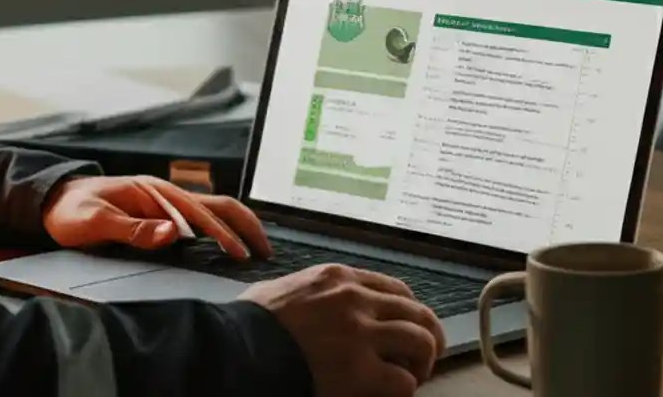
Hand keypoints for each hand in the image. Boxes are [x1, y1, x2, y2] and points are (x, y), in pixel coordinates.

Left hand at [42, 175, 272, 259]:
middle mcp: (164, 194)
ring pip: (213, 210)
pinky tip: (230, 245)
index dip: (224, 234)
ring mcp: (164, 203)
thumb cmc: (70, 211)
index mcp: (154, 192)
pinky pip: (199, 219)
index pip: (201, 212)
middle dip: (245, 225)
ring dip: (238, 226)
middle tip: (266, 252)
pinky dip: (222, 229)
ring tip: (257, 249)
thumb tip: (174, 233)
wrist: (52, 201)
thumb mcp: (94, 223)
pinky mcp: (160, 214)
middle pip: (218, 204)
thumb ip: (133, 229)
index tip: (242, 256)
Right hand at [240, 264, 445, 396]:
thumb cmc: (247, 325)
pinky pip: (404, 381)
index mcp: (337, 278)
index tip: (407, 327)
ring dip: (423, 362)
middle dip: (428, 335)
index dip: (408, 312)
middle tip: (425, 357)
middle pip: (417, 312)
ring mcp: (360, 334)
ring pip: (420, 341)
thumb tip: (313, 304)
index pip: (395, 289)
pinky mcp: (360, 371)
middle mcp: (355, 299)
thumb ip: (308, 292)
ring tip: (415, 376)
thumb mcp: (281, 290)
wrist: (235, 350)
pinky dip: (404, 389)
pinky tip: (391, 392)